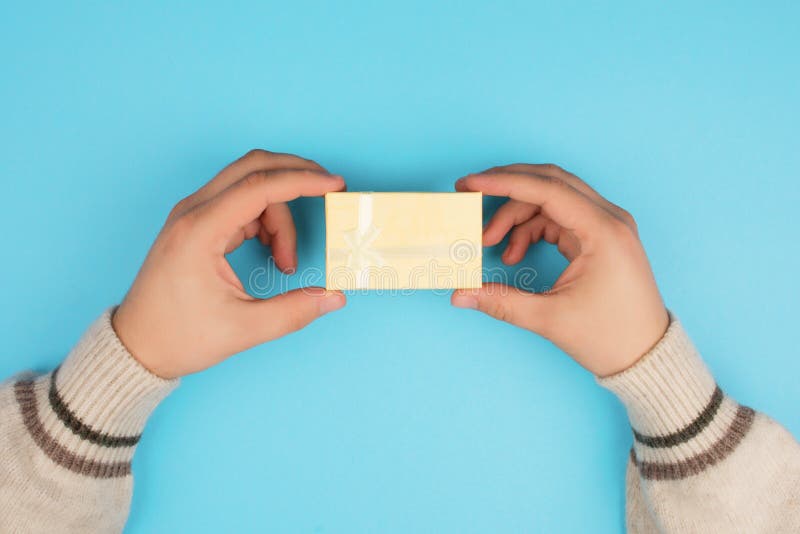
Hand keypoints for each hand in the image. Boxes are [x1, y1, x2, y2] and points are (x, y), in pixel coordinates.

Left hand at [113, 150, 346, 378]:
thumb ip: (294, 311)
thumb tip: (334, 298)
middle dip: (295, 173)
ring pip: (250, 186)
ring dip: (280, 212)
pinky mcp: (196, 223)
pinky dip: (265, 219)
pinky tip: (271, 251)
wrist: (136, 346)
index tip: (335, 184)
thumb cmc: (179, 336)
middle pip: (253, 167)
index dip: (303, 181)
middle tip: (329, 189)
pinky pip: (240, 202)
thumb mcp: (243, 329)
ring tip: (286, 261)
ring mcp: (192, 214)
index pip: (259, 185)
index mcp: (200, 231)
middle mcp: (193, 212)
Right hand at [451, 164, 668, 376]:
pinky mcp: (599, 238)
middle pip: (550, 182)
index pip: (548, 189)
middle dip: (507, 187)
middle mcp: (609, 219)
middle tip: (471, 193)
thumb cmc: (611, 337)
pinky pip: (558, 217)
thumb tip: (460, 295)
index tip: (471, 183)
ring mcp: (606, 226)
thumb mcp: (550, 319)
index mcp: (604, 230)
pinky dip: (530, 229)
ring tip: (492, 245)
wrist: (647, 357)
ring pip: (551, 200)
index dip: (504, 182)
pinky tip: (515, 254)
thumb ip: (501, 301)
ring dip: (516, 216)